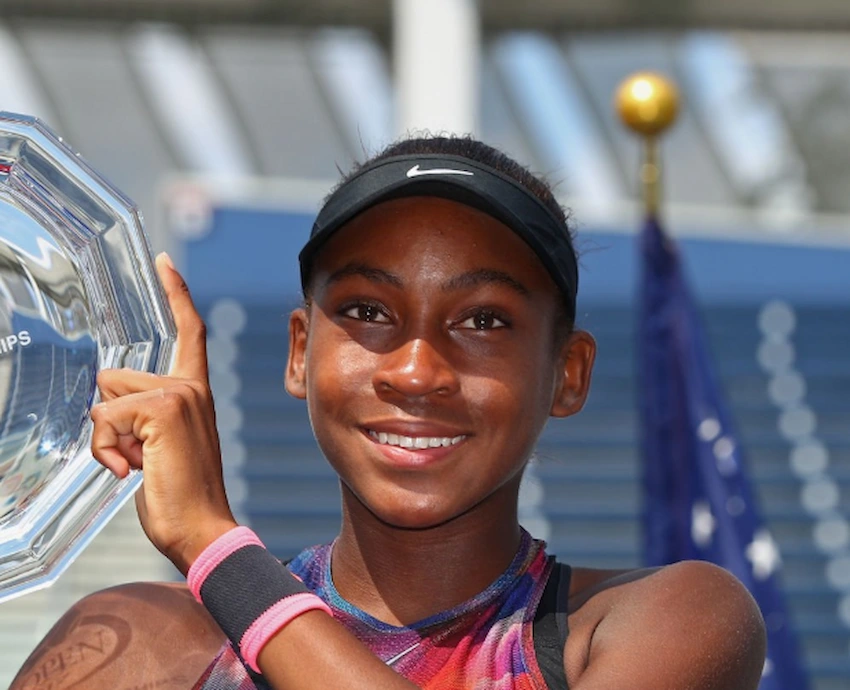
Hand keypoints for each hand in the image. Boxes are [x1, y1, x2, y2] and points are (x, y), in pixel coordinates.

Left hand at [91, 253, 236, 573]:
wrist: (204, 528)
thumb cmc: (181, 492)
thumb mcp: (159, 445)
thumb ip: (142, 414)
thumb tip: (104, 401)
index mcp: (195, 391)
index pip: (188, 331)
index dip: (175, 294)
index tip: (164, 260)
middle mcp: (191, 386)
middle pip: (115, 376)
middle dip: (110, 419)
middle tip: (138, 457)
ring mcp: (178, 395)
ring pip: (105, 396)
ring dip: (106, 437)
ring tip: (137, 465)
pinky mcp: (161, 409)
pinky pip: (102, 418)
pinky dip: (104, 449)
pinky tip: (131, 471)